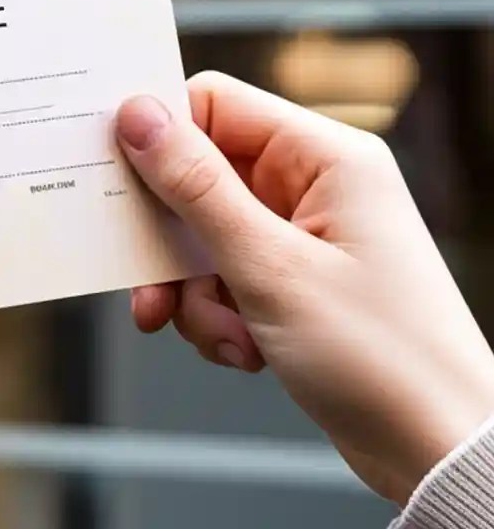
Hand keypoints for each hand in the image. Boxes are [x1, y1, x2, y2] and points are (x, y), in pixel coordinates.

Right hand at [118, 72, 493, 504]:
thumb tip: (138, 115)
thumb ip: (196, 188)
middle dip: (172, 242)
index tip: (114, 181)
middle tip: (152, 290)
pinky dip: (218, 316)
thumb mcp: (268, 267)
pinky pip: (223, 277)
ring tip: (225, 335)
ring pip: (203, 237)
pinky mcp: (294, 279)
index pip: (215, 105)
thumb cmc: (379, 355)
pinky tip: (245, 351)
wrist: (436, 446)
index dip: (159, 136)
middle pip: (201, 178)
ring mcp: (304, 233)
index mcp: (325, 156)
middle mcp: (315, 184)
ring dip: (196, 292)